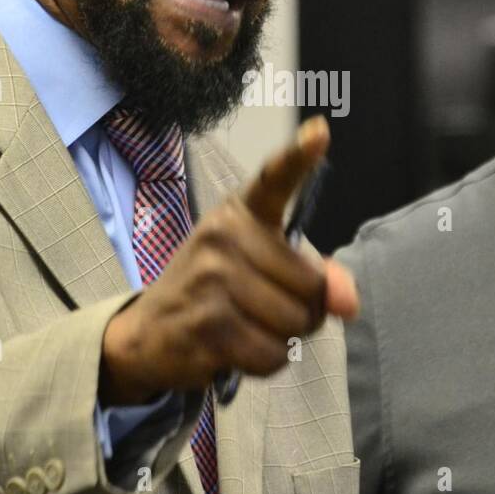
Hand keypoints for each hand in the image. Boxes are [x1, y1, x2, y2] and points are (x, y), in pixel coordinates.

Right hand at [99, 116, 358, 404]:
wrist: (146, 332)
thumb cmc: (215, 292)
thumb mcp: (261, 270)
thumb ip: (314, 278)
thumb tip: (348, 302)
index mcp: (239, 213)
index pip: (273, 180)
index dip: (299, 157)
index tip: (321, 131)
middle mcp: (223, 235)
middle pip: (311, 287)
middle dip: (305, 313)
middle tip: (268, 310)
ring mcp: (212, 279)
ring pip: (295, 324)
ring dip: (284, 340)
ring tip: (249, 327)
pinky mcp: (206, 325)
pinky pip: (272, 355)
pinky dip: (266, 362)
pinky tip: (237, 348)